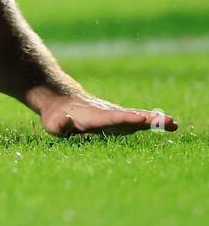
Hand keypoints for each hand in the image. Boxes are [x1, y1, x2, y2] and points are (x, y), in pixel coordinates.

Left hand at [38, 92, 176, 137]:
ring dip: (154, 120)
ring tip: (173, 123)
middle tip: (167, 121)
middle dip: (146, 119)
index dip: (125, 119)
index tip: (140, 119)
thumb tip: (64, 122)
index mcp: (92, 117)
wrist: (61, 101)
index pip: (110, 118)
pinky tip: (168, 125)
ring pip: (136, 117)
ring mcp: (114, 115)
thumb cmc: (55, 117)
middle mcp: (107, 114)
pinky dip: (152, 122)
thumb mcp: (52, 123)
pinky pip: (137, 119)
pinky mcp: (118, 118)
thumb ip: (59, 125)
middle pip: (129, 116)